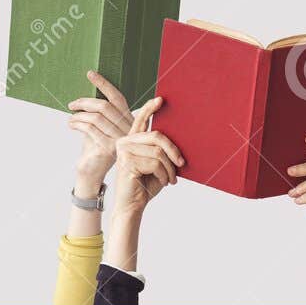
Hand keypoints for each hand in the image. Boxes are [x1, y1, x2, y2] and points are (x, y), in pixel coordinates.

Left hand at [67, 70, 132, 186]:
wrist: (91, 172)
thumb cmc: (94, 147)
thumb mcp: (98, 126)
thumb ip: (98, 113)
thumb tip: (86, 95)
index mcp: (128, 120)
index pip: (117, 97)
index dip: (104, 84)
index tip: (89, 74)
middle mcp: (128, 128)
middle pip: (104, 106)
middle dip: (85, 102)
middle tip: (72, 104)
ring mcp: (120, 138)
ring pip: (95, 117)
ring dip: (78, 115)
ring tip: (70, 118)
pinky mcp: (109, 147)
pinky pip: (90, 129)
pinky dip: (77, 124)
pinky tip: (71, 125)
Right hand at [111, 97, 184, 216]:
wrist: (134, 205)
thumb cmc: (146, 184)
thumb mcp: (157, 163)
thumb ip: (161, 149)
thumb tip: (177, 135)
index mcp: (132, 140)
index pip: (140, 120)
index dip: (149, 108)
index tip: (161, 99)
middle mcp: (125, 142)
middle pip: (157, 136)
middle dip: (173, 150)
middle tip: (182, 163)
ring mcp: (124, 151)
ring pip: (158, 152)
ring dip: (170, 168)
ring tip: (171, 178)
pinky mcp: (126, 162)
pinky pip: (155, 163)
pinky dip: (164, 175)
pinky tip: (163, 182)